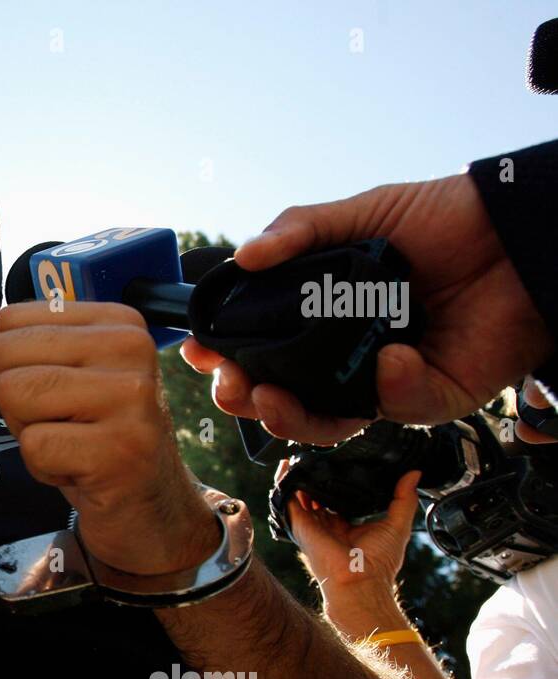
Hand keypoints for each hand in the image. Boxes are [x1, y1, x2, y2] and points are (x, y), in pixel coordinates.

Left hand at [0, 301, 218, 575]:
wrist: (151, 510)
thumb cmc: (98, 442)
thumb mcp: (58, 387)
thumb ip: (10, 358)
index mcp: (118, 322)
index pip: (11, 320)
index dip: (12, 366)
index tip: (59, 397)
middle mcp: (132, 348)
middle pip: (7, 356)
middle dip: (16, 403)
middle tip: (63, 428)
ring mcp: (132, 399)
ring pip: (16, 395)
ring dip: (29, 434)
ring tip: (72, 447)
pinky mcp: (120, 450)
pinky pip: (34, 446)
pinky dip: (43, 468)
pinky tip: (80, 472)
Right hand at [181, 173, 553, 443]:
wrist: (521, 230)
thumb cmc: (446, 220)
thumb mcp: (362, 214)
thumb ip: (300, 230)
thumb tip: (244, 255)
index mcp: (325, 320)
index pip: (265, 351)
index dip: (229, 356)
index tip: (200, 349)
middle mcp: (348, 357)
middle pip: (286, 398)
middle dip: (247, 399)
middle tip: (230, 384)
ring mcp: (387, 381)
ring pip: (328, 423)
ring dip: (292, 419)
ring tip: (270, 398)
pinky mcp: (433, 397)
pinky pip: (399, 406)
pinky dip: (392, 387)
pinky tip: (393, 355)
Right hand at [287, 467, 420, 598]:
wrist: (361, 580)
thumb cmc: (379, 562)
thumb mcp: (397, 524)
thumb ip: (404, 499)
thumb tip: (414, 474)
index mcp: (345, 526)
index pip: (337, 500)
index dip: (336, 484)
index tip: (338, 465)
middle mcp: (326, 525)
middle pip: (316, 497)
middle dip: (314, 478)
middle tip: (316, 456)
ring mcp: (311, 524)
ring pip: (299, 496)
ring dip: (297, 477)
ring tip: (297, 455)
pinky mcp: (300, 523)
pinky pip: (287, 500)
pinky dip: (284, 483)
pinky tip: (286, 466)